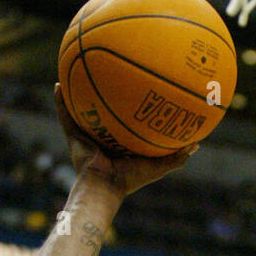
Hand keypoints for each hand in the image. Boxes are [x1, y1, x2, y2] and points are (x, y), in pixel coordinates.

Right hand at [54, 85, 197, 198]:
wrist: (104, 187)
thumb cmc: (130, 179)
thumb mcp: (158, 166)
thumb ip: (176, 156)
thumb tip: (197, 143)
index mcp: (120, 142)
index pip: (125, 119)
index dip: (129, 104)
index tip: (135, 86)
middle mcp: (102, 136)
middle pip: (102, 109)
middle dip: (103, 92)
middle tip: (106, 71)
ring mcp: (86, 135)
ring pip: (80, 109)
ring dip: (77, 91)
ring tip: (75, 69)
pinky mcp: (73, 136)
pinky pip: (64, 115)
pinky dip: (59, 101)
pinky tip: (57, 84)